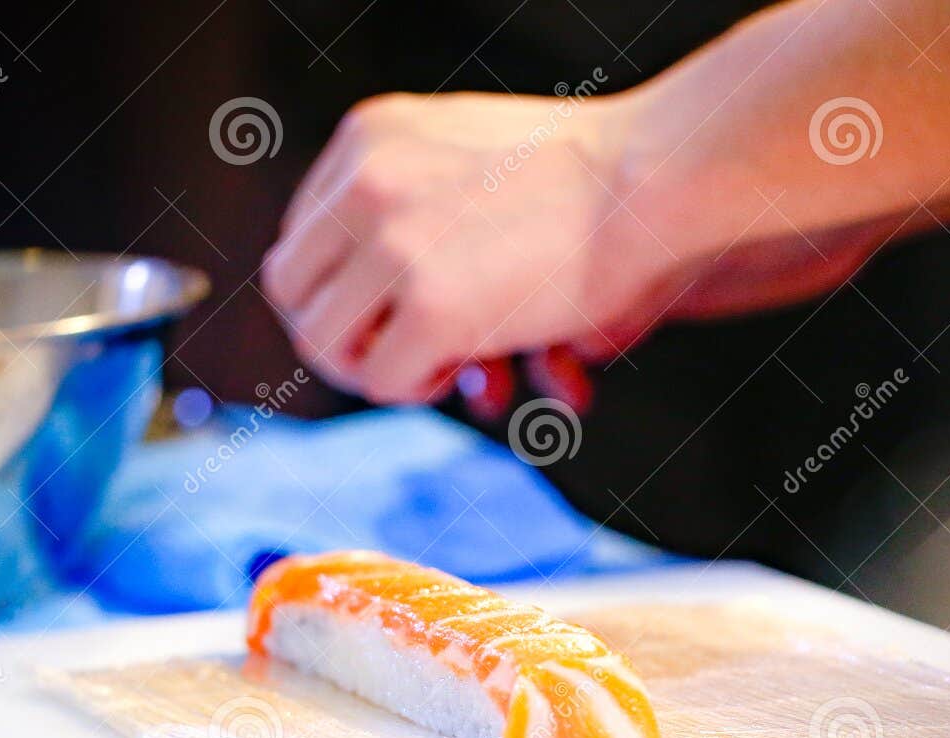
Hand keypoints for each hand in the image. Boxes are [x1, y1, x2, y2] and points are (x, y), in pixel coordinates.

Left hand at [262, 90, 661, 403]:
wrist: (659, 175)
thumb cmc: (589, 175)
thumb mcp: (466, 154)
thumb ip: (405, 199)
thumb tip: (356, 299)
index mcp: (369, 137)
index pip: (301, 236)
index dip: (334, 289)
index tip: (379, 312)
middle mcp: (366, 184)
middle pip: (290, 291)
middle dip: (336, 334)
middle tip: (390, 353)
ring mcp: (394, 247)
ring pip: (322, 344)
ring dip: (371, 367)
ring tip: (432, 362)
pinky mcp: (432, 308)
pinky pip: (381, 382)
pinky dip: (414, 389)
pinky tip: (460, 367)